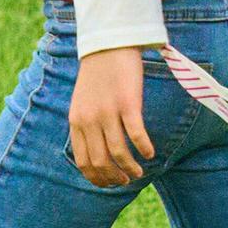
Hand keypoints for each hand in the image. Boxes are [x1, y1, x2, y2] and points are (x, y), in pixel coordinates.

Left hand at [70, 46, 153, 185]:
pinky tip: (151, 153)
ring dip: (129, 168)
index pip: (83, 161)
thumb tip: (96, 150)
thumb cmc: (98, 74)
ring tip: (139, 173)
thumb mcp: (82, 101)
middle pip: (101, 161)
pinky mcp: (128, 103)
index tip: (109, 183)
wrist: (108, 44)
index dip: (97, 177)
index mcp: (76, 122)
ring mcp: (108, 112)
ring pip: (118, 152)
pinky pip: (136, 134)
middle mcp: (90, 120)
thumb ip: (86, 124)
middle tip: (126, 181)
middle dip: (114, 177)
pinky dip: (144, 147)